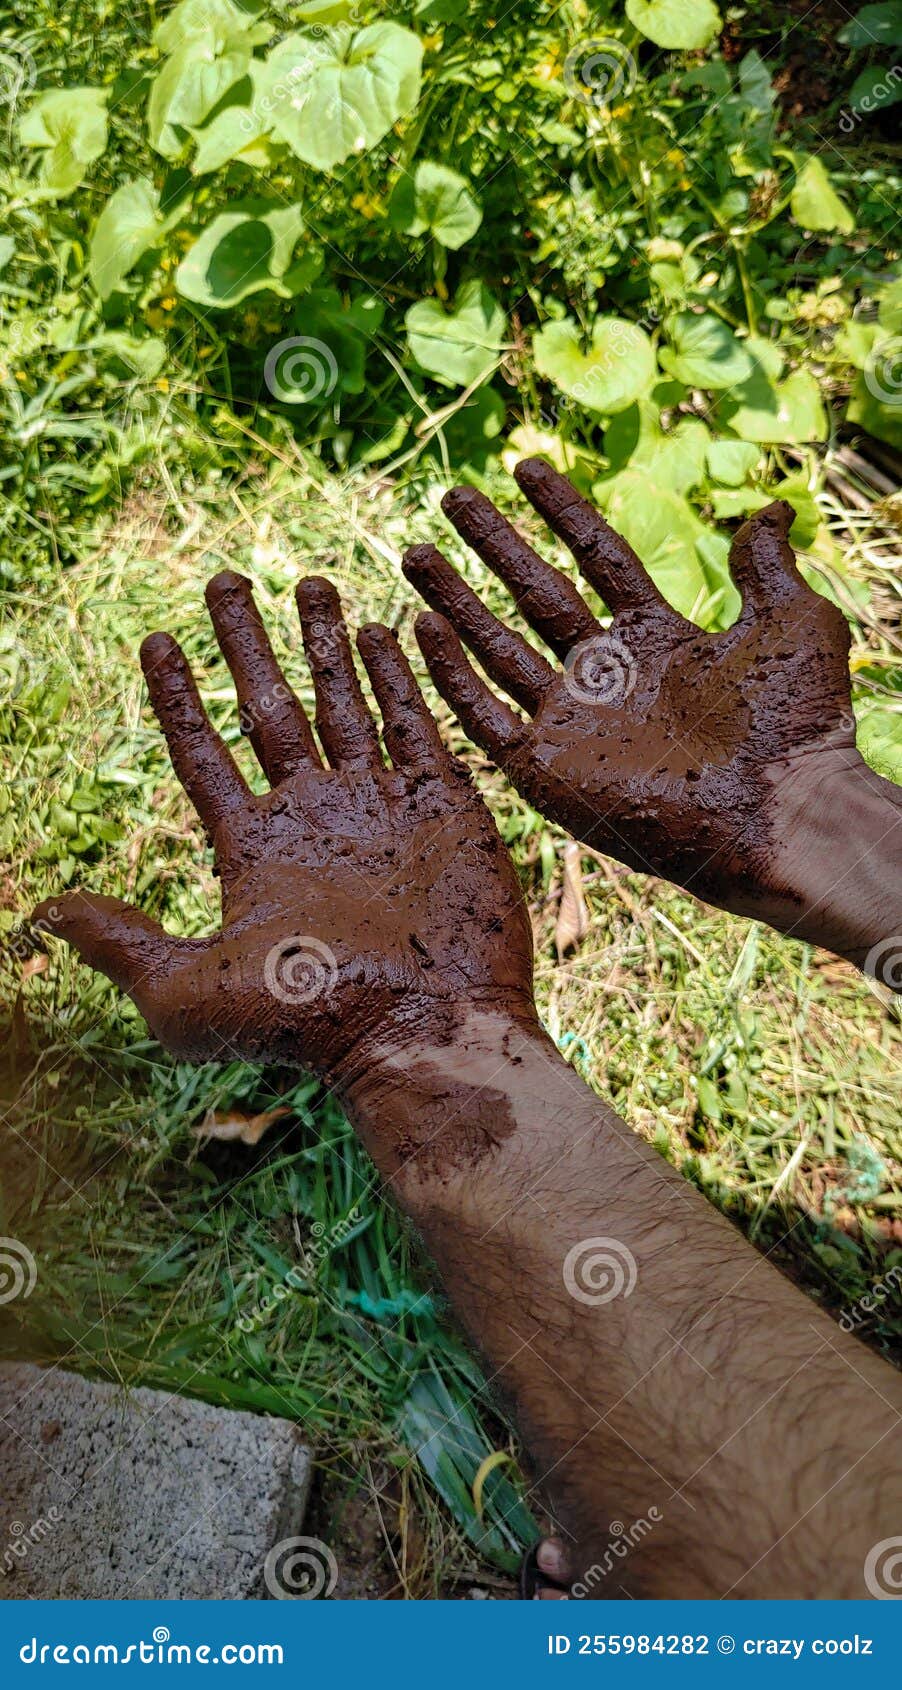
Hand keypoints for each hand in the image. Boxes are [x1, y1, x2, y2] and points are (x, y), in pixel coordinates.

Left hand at [33, 573, 536, 1170]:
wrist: (425, 1034)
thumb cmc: (308, 1022)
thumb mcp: (187, 991)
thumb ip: (118, 942)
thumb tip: (41, 914)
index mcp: (253, 849)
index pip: (204, 753)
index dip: (179, 697)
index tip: (157, 640)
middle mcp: (315, 817)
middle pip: (270, 708)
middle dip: (247, 644)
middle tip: (225, 579)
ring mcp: (381, 807)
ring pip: (345, 702)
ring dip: (325, 643)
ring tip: (308, 582)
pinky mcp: (446, 806)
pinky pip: (420, 723)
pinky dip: (403, 675)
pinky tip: (388, 628)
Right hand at [404, 459, 901, 975]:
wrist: (780, 813)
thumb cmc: (796, 727)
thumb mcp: (792, 623)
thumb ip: (767, 566)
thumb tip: (770, 510)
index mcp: (659, 640)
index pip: (598, 559)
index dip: (562, 511)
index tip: (524, 466)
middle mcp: (609, 677)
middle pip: (535, 595)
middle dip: (491, 546)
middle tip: (451, 497)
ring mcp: (574, 723)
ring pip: (497, 648)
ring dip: (454, 600)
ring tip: (413, 551)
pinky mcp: (547, 770)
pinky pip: (484, 716)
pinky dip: (452, 675)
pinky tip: (420, 628)